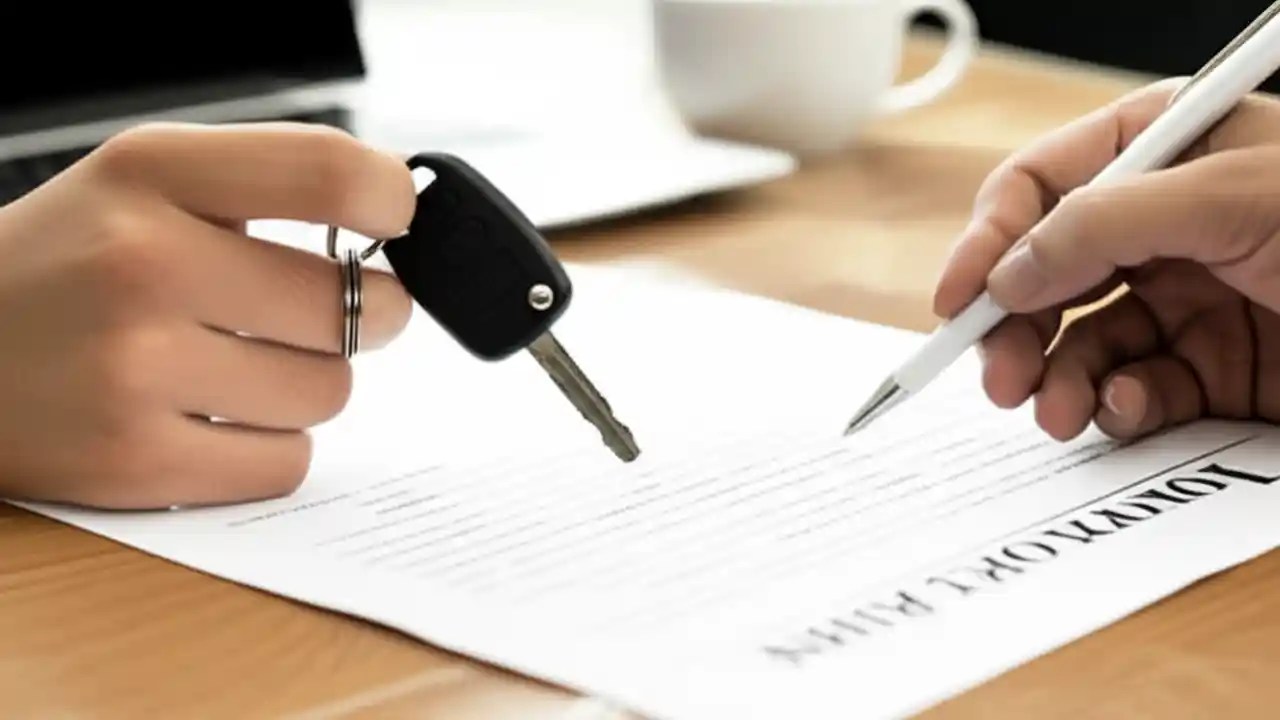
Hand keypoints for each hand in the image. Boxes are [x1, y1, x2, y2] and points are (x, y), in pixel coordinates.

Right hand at [0, 122, 415, 508]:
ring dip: (306, 384)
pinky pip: (287, 461)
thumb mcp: (144, 184)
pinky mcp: (134, 460)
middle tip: (326, 313)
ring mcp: (136, 369)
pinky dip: (269, 445)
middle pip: (355, 307)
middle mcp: (142, 263)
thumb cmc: (70, 264)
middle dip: (364, 315)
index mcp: (150, 174)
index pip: (325, 171)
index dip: (391, 200)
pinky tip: (214, 417)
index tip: (396, 220)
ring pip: (329, 392)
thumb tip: (398, 213)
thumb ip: (267, 182)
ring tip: (240, 366)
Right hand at [934, 79, 1279, 442]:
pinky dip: (1117, 406)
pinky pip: (1133, 387)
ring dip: (1056, 378)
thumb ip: (1107, 222)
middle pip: (1046, 272)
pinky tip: (1126, 410)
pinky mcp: (1210, 366)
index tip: (955, 300)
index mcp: (1166, 153)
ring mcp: (1185, 297)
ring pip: (1080, 340)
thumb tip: (1009, 269)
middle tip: (998, 376)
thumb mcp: (1236, 197)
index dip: (989, 239)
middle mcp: (1165, 223)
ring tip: (1055, 410)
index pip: (1042, 185)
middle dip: (1013, 325)